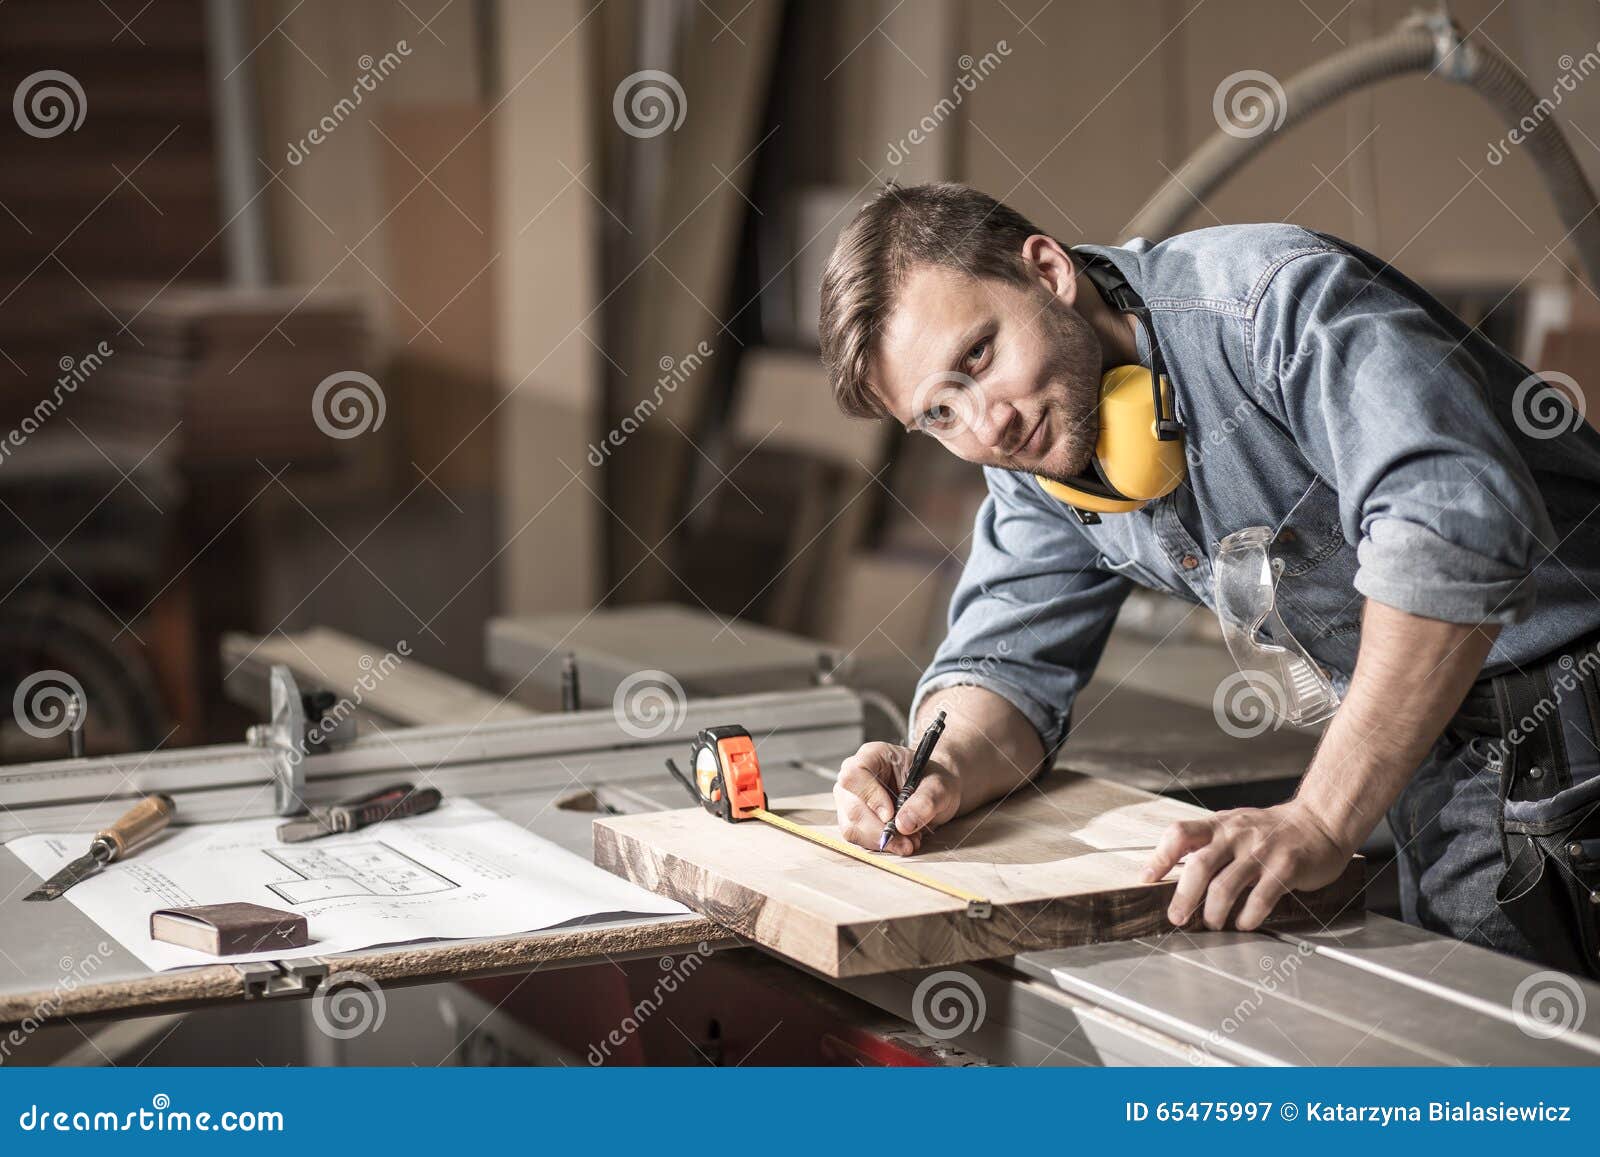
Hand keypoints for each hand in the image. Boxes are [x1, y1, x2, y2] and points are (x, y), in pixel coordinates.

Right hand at [833, 741, 960, 855]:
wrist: (934, 792)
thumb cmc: (933, 781)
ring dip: (882, 841)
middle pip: (852, 807)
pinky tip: (901, 841)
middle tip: (907, 841)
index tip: (890, 815)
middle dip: (880, 830)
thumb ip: (925, 801)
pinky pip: (859, 839)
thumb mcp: (939, 786)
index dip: (870, 797)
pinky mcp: (854, 821)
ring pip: (852, 828)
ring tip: (909, 841)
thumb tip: (903, 825)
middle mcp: (855, 777)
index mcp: (872, 756)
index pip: (854, 775)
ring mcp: (850, 800)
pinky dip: (881, 845)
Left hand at [1142, 800, 1353, 930]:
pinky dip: (1247, 916)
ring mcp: (1262, 851)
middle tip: (1177, 918)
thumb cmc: (1271, 830)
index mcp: (1219, 824)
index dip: (1159, 858)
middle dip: (1183, 897)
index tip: (1146, 880)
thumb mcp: (1234, 826)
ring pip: (1225, 886)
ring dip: (1213, 912)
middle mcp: (1237, 835)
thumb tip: (1172, 873)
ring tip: (1213, 923)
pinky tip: (1244, 923)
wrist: (1320, 821)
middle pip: (1198, 866)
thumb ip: (1208, 844)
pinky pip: (1260, 898)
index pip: (1179, 834)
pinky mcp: (1286, 868)